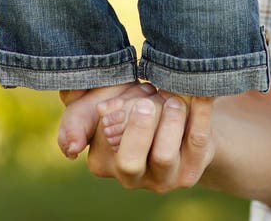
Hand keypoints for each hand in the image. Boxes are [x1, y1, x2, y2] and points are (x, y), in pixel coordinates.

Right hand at [87, 92, 214, 192]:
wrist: (174, 115)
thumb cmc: (129, 106)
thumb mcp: (99, 104)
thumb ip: (76, 119)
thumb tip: (71, 146)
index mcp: (104, 161)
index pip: (100, 152)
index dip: (110, 124)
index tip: (110, 107)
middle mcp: (132, 177)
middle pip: (130, 162)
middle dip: (137, 129)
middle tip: (146, 103)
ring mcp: (163, 177)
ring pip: (163, 155)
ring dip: (168, 120)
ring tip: (172, 100)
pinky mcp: (191, 170)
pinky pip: (197, 141)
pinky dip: (199, 113)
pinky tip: (200, 93)